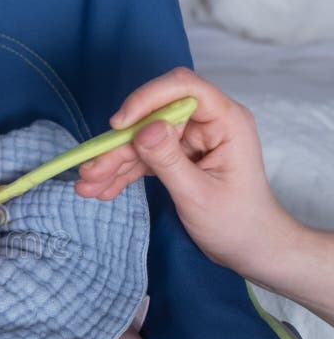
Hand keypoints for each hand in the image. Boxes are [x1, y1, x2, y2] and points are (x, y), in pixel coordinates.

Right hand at [76, 67, 291, 273]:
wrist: (251, 250)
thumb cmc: (237, 223)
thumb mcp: (198, 194)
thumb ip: (169, 160)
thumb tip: (142, 130)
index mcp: (225, 121)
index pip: (183, 88)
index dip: (146, 99)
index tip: (118, 125)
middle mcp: (206, 124)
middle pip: (152, 119)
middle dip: (118, 145)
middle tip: (91, 171)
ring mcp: (190, 140)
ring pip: (142, 140)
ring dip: (113, 163)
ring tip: (87, 187)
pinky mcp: (178, 157)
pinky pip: (144, 158)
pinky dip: (122, 173)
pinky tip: (102, 189)